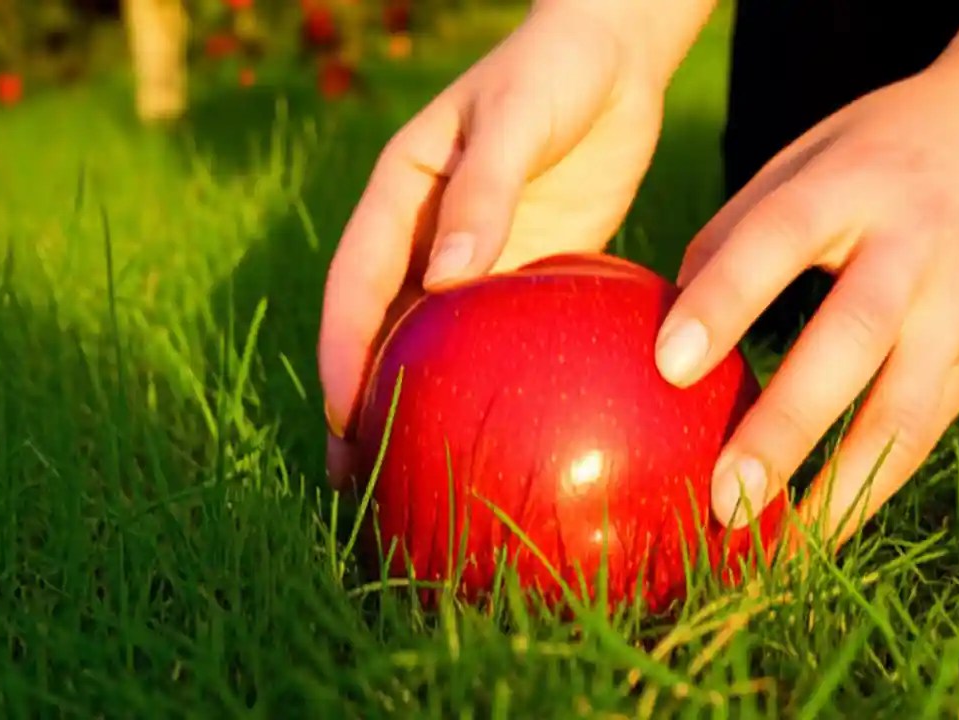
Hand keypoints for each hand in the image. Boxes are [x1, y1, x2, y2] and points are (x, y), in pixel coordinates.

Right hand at [319, 0, 711, 489]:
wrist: (617, 54)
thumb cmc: (553, 70)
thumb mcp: (513, 118)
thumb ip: (483, 190)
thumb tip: (444, 279)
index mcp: (398, 197)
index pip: (354, 288)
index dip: (342, 353)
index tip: (342, 418)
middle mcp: (425, 236)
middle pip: (381, 330)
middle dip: (363, 401)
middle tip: (357, 478)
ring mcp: (474, 259)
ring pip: (433, 344)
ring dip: (419, 406)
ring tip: (412, 479)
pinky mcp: (524, 271)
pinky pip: (498, 337)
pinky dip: (485, 385)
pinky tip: (497, 434)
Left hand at [656, 54, 958, 547]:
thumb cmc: (876, 156)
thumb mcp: (804, 160)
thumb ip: (734, 234)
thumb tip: (660, 326)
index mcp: (849, 183)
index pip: (777, 238)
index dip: (724, 301)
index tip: (668, 366)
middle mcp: (914, 245)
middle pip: (853, 337)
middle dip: (788, 424)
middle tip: (723, 496)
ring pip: (907, 407)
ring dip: (840, 487)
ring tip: (775, 552)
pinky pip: (925, 430)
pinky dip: (872, 486)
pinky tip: (818, 531)